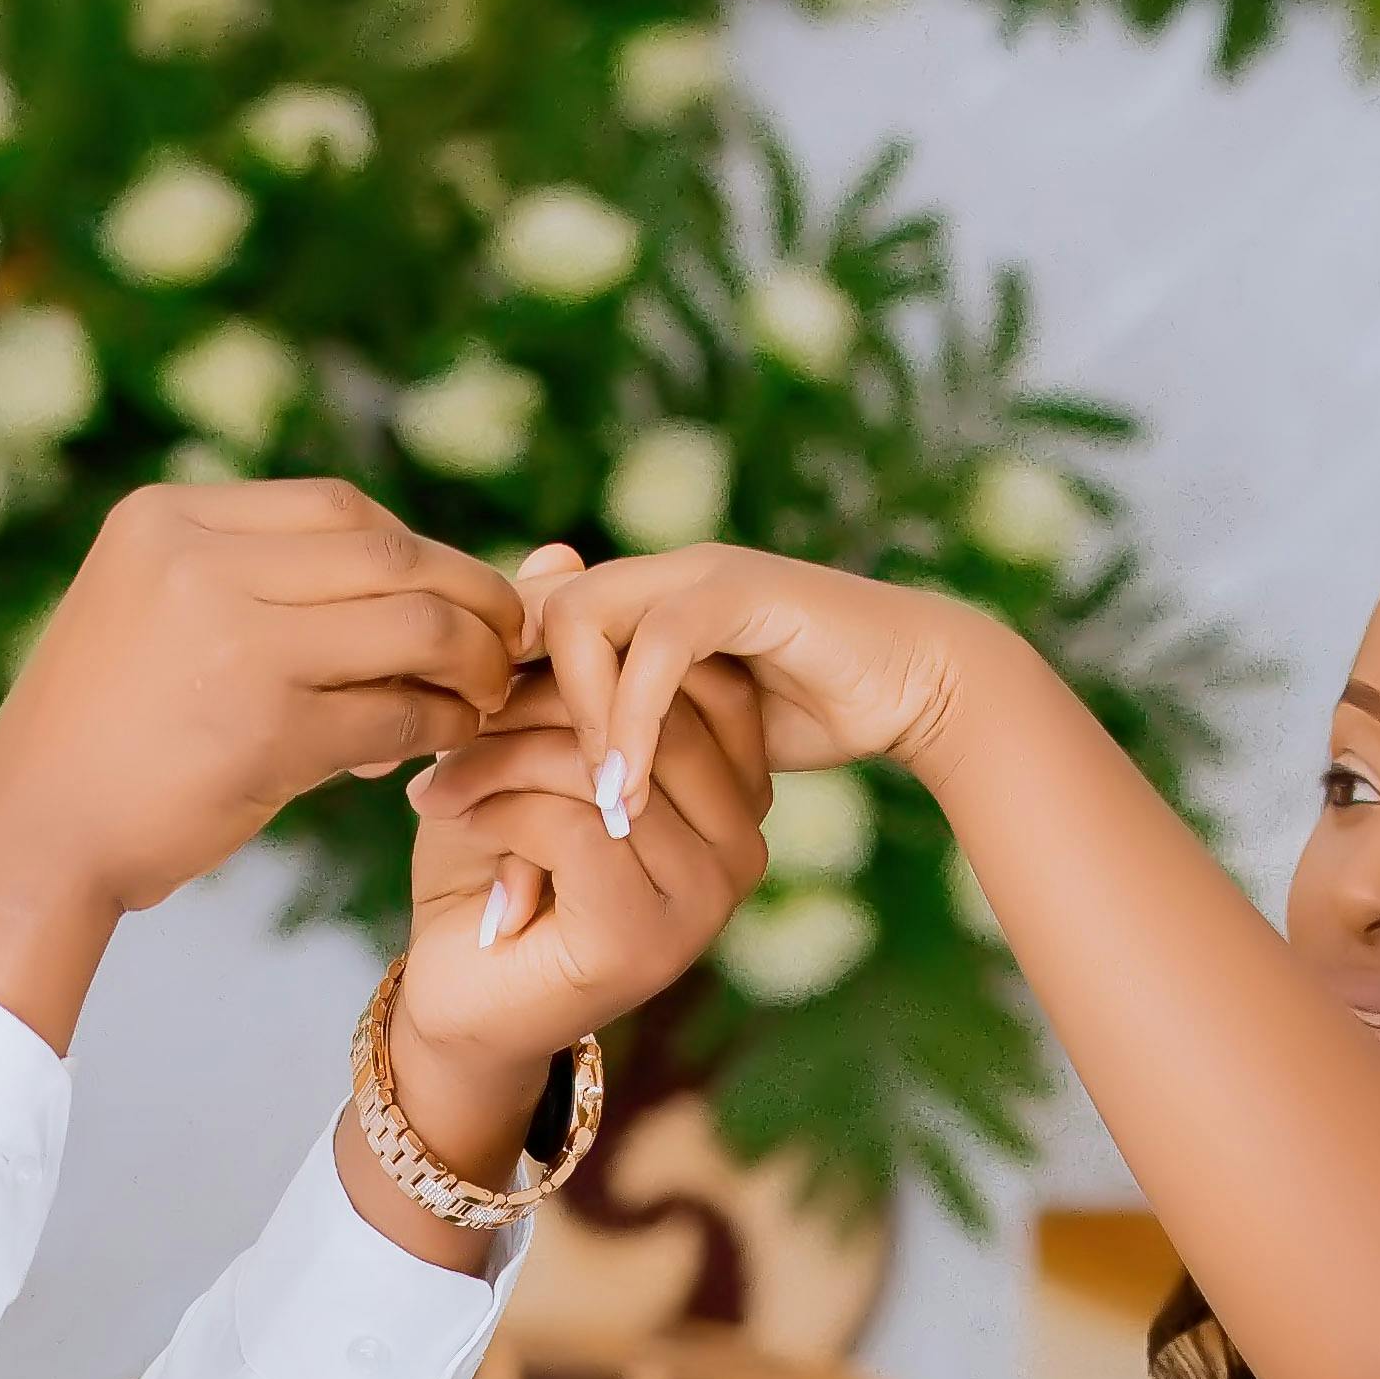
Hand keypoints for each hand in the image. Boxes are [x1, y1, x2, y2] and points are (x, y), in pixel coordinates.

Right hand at [0, 480, 525, 1051]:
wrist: (30, 840)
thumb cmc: (98, 743)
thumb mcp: (145, 614)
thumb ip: (244, 584)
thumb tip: (395, 585)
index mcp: (168, 517)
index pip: (336, 508)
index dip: (411, 550)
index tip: (443, 595)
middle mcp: (201, 559)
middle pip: (390, 553)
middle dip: (468, 594)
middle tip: (505, 639)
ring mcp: (237, 639)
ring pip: (412, 622)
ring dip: (470, 658)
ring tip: (485, 692)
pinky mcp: (268, 727)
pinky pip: (396, 707)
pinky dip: (438, 721)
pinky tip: (447, 736)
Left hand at [386, 650, 772, 1118]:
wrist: (457, 1017)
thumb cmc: (490, 874)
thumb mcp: (523, 749)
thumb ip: (552, 665)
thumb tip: (561, 552)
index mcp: (735, 798)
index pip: (685, 677)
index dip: (578, 661)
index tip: (489, 679)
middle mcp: (743, 849)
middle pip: (653, 712)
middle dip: (533, 704)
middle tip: (450, 724)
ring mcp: (706, 899)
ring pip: (606, 763)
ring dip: (499, 758)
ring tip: (434, 780)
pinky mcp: (645, 937)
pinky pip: (575, 822)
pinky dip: (494, 808)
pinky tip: (442, 816)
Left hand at [524, 544, 988, 835]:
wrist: (919, 683)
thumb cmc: (816, 714)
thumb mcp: (700, 737)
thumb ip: (632, 739)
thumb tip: (559, 795)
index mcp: (636, 602)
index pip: (526, 627)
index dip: (486, 696)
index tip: (460, 781)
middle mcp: (656, 576)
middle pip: (532, 612)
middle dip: (505, 706)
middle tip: (493, 792)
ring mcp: (699, 575)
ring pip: (581, 615)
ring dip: (570, 718)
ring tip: (581, 803)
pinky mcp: (744, 590)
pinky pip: (661, 643)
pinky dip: (634, 723)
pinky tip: (628, 795)